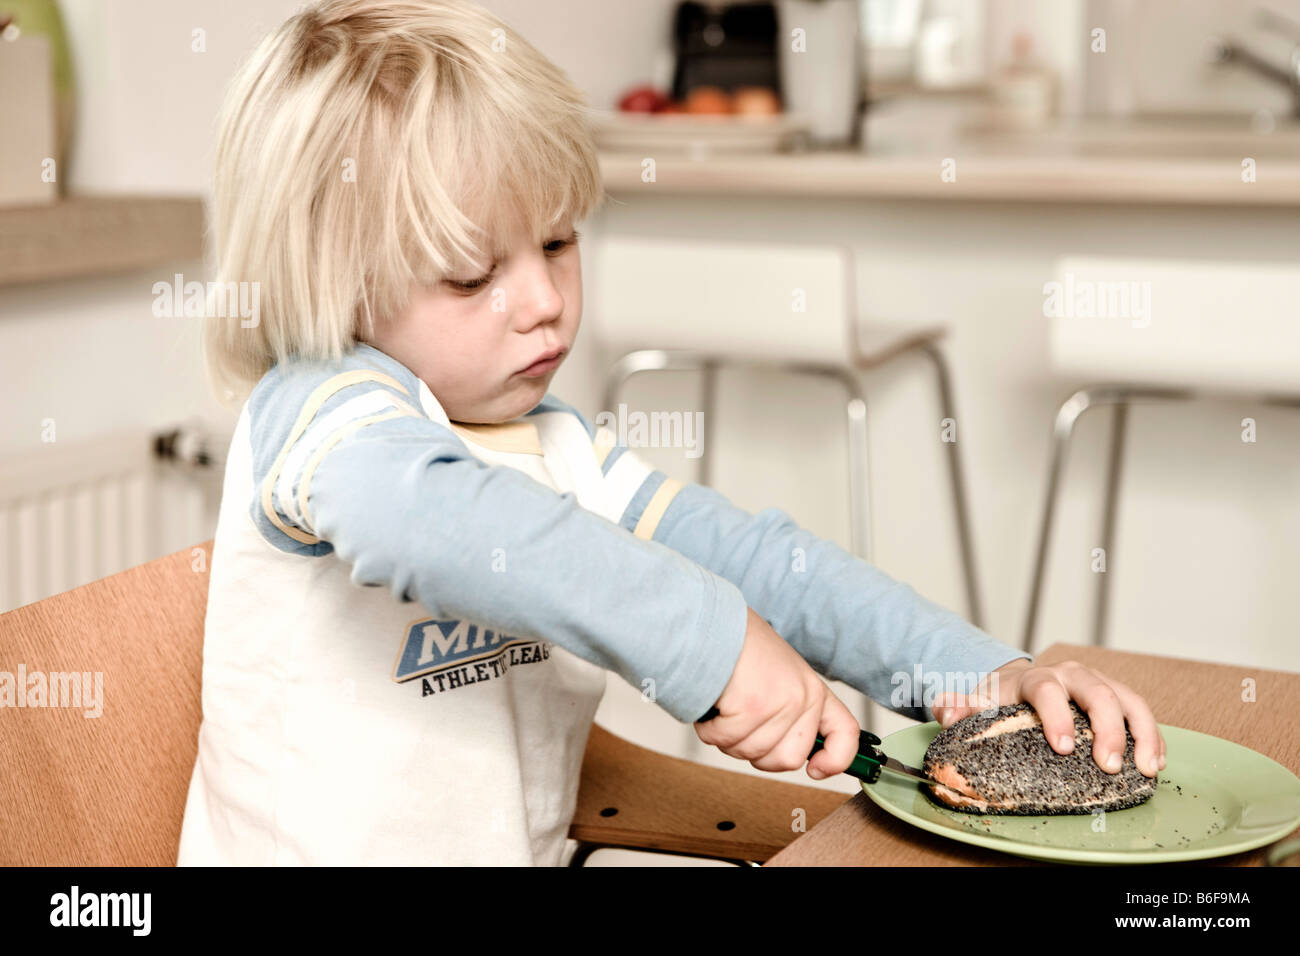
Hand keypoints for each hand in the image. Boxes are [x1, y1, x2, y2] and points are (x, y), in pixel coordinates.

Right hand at [695, 606, 859, 781]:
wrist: (713, 621)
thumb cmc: (740, 649)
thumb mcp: (781, 678)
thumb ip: (793, 715)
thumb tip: (799, 759)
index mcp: (814, 691)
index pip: (846, 734)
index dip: (836, 760)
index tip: (815, 769)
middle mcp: (803, 698)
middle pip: (787, 760)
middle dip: (756, 751)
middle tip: (740, 722)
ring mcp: (779, 703)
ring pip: (750, 753)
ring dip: (727, 737)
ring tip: (725, 705)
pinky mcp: (752, 707)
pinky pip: (724, 740)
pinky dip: (709, 728)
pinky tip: (713, 703)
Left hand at [930, 658, 1165, 777]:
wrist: (1015, 684)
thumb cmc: (999, 699)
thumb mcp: (976, 702)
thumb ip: (957, 707)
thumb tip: (947, 712)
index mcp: (1034, 677)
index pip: (1046, 690)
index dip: (1056, 716)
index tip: (1063, 747)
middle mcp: (1069, 675)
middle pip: (1095, 692)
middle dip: (1107, 728)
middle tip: (1109, 765)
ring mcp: (1095, 684)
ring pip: (1126, 698)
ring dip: (1141, 732)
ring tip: (1149, 767)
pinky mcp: (1114, 698)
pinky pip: (1139, 710)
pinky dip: (1151, 735)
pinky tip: (1156, 761)